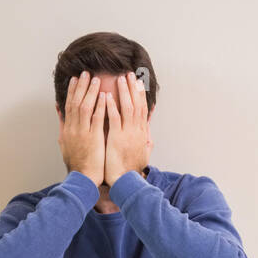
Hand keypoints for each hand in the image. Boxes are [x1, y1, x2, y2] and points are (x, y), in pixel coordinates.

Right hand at [58, 71, 106, 188]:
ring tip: (95, 79)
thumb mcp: (64, 143)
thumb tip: (59, 111)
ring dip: (90, 92)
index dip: (72, 91)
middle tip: (85, 73)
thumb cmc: (77, 163)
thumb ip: (62, 125)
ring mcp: (83, 133)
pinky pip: (97, 118)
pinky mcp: (93, 138)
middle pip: (76, 102)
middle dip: (81, 86)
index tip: (75, 79)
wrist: (82, 178)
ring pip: (85, 107)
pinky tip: (104, 96)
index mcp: (67, 129)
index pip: (69, 105)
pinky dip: (100, 106)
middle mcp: (73, 128)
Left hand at [104, 72, 151, 187]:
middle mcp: (136, 131)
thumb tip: (150, 136)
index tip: (138, 83)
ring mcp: (127, 134)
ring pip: (127, 108)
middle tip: (129, 74)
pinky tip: (108, 96)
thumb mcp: (143, 155)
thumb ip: (146, 143)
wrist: (126, 182)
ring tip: (120, 79)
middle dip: (133, 88)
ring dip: (124, 92)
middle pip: (136, 104)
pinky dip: (112, 107)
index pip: (142, 109)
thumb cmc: (131, 170)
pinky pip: (114, 119)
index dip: (140, 95)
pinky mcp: (117, 139)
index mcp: (141, 133)